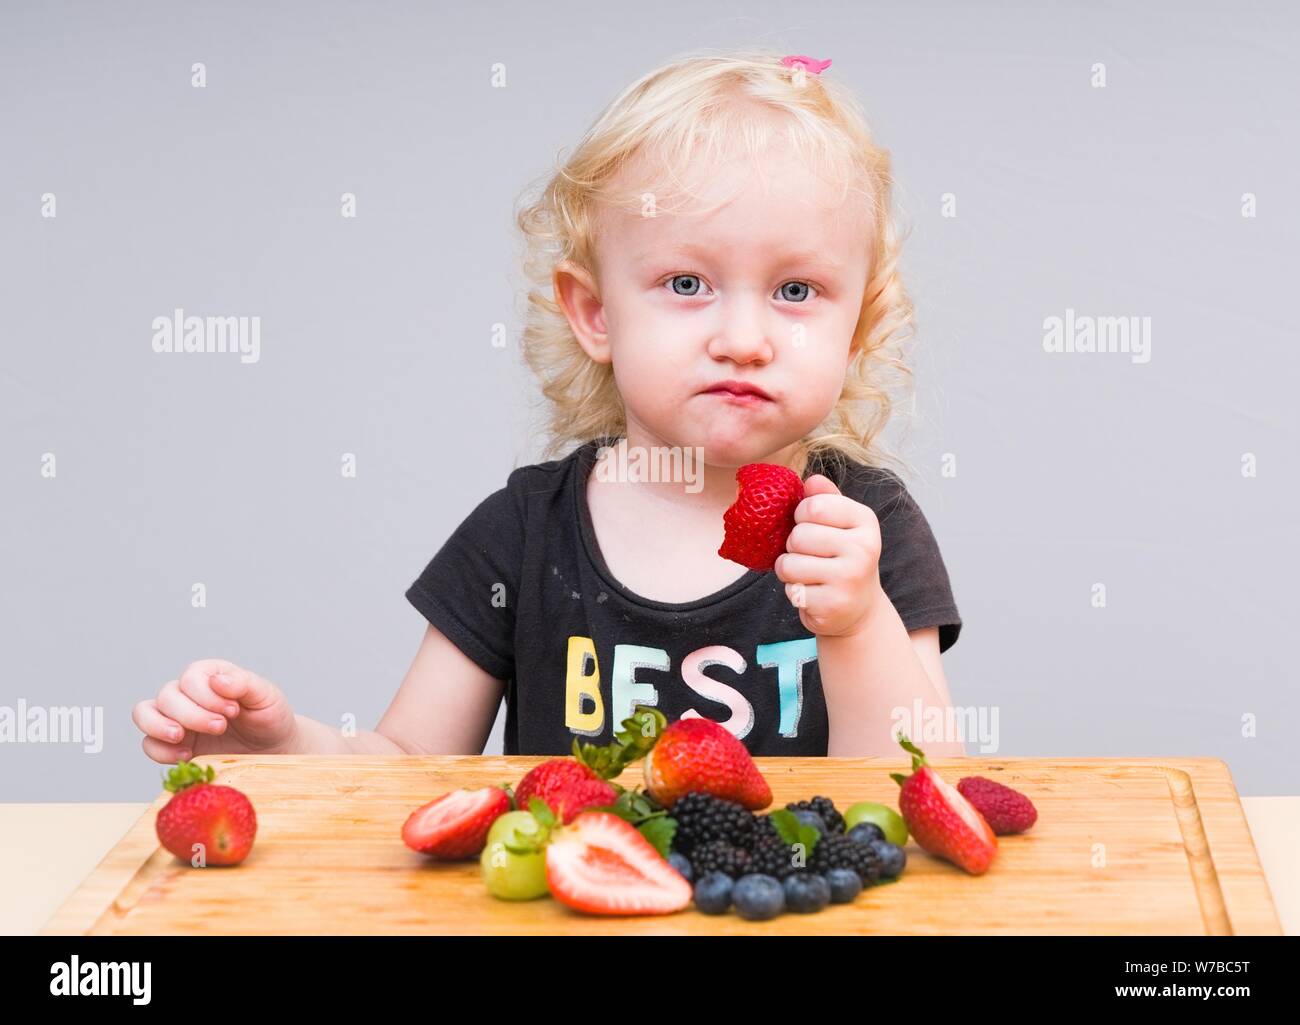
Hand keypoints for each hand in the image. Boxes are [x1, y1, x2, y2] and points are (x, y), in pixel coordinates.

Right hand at [133, 659, 298, 763]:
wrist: (274, 748)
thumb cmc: (270, 716)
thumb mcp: (267, 697)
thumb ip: (244, 684)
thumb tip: (217, 680)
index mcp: (210, 675)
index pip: (191, 677)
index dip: (206, 695)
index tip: (233, 711)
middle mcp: (189, 694)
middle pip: (167, 696)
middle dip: (192, 714)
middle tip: (220, 726)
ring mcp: (177, 718)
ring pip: (144, 713)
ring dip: (159, 726)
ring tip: (182, 737)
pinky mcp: (174, 744)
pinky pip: (149, 744)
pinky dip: (161, 751)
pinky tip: (188, 755)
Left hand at [774, 474, 885, 637]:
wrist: (859, 608)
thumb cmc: (842, 558)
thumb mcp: (840, 524)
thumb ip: (825, 499)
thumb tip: (811, 479)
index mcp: (865, 521)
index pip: (814, 506)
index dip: (800, 515)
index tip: (809, 525)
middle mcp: (864, 548)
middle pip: (798, 536)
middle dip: (793, 546)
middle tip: (808, 555)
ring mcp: (850, 578)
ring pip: (789, 564)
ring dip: (789, 570)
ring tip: (807, 573)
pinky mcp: (834, 604)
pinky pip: (792, 590)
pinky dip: (794, 591)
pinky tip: (812, 592)